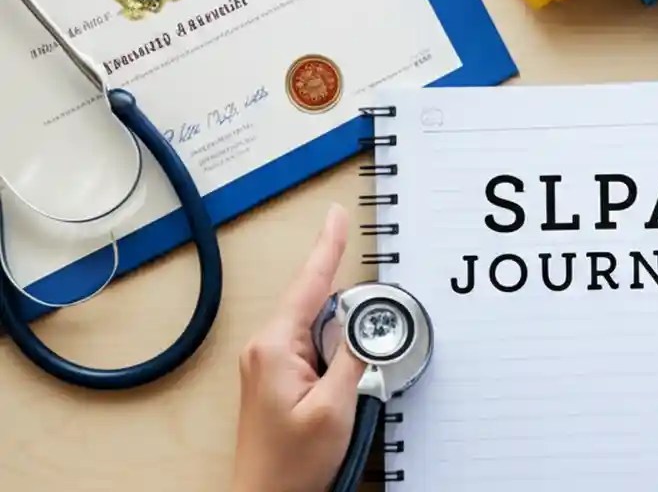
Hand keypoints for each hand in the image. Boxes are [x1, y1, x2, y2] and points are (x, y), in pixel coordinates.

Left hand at [232, 204, 364, 491]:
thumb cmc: (288, 466)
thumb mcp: (335, 409)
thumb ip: (354, 358)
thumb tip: (366, 326)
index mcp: (273, 347)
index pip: (309, 283)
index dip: (327, 246)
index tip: (337, 215)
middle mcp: (266, 349)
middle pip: (320, 310)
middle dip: (350, 331)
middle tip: (355, 374)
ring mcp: (269, 364)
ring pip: (322, 336)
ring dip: (343, 358)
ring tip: (342, 400)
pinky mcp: (278, 380)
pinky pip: (315, 355)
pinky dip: (335, 367)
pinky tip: (339, 395)